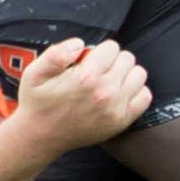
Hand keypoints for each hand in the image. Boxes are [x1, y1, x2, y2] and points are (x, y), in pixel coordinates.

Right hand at [11, 39, 151, 151]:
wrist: (41, 137)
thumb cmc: (38, 103)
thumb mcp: (34, 72)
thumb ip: (56, 53)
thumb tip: (80, 44)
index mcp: (86, 77)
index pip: (111, 47)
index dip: (100, 51)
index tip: (91, 60)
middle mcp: (104, 92)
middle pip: (127, 59)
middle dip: (114, 60)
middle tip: (99, 70)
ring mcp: (115, 109)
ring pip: (139, 75)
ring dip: (126, 74)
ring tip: (110, 80)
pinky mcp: (121, 122)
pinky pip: (144, 96)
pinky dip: (136, 91)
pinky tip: (119, 93)